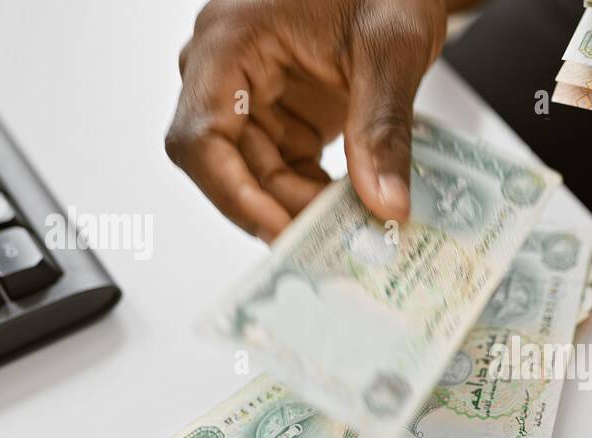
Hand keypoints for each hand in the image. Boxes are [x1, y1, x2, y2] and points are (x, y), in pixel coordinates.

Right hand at [165, 0, 449, 240]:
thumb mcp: (392, 49)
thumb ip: (384, 129)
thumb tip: (384, 203)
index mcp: (229, 43)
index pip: (200, 137)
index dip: (234, 195)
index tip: (282, 233)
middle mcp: (227, 69)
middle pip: (227, 166)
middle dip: (279, 208)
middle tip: (334, 241)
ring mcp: (252, 92)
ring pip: (256, 175)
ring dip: (300, 207)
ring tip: (353, 226)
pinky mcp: (281, 111)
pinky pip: (283, 168)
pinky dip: (313, 193)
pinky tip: (352, 205)